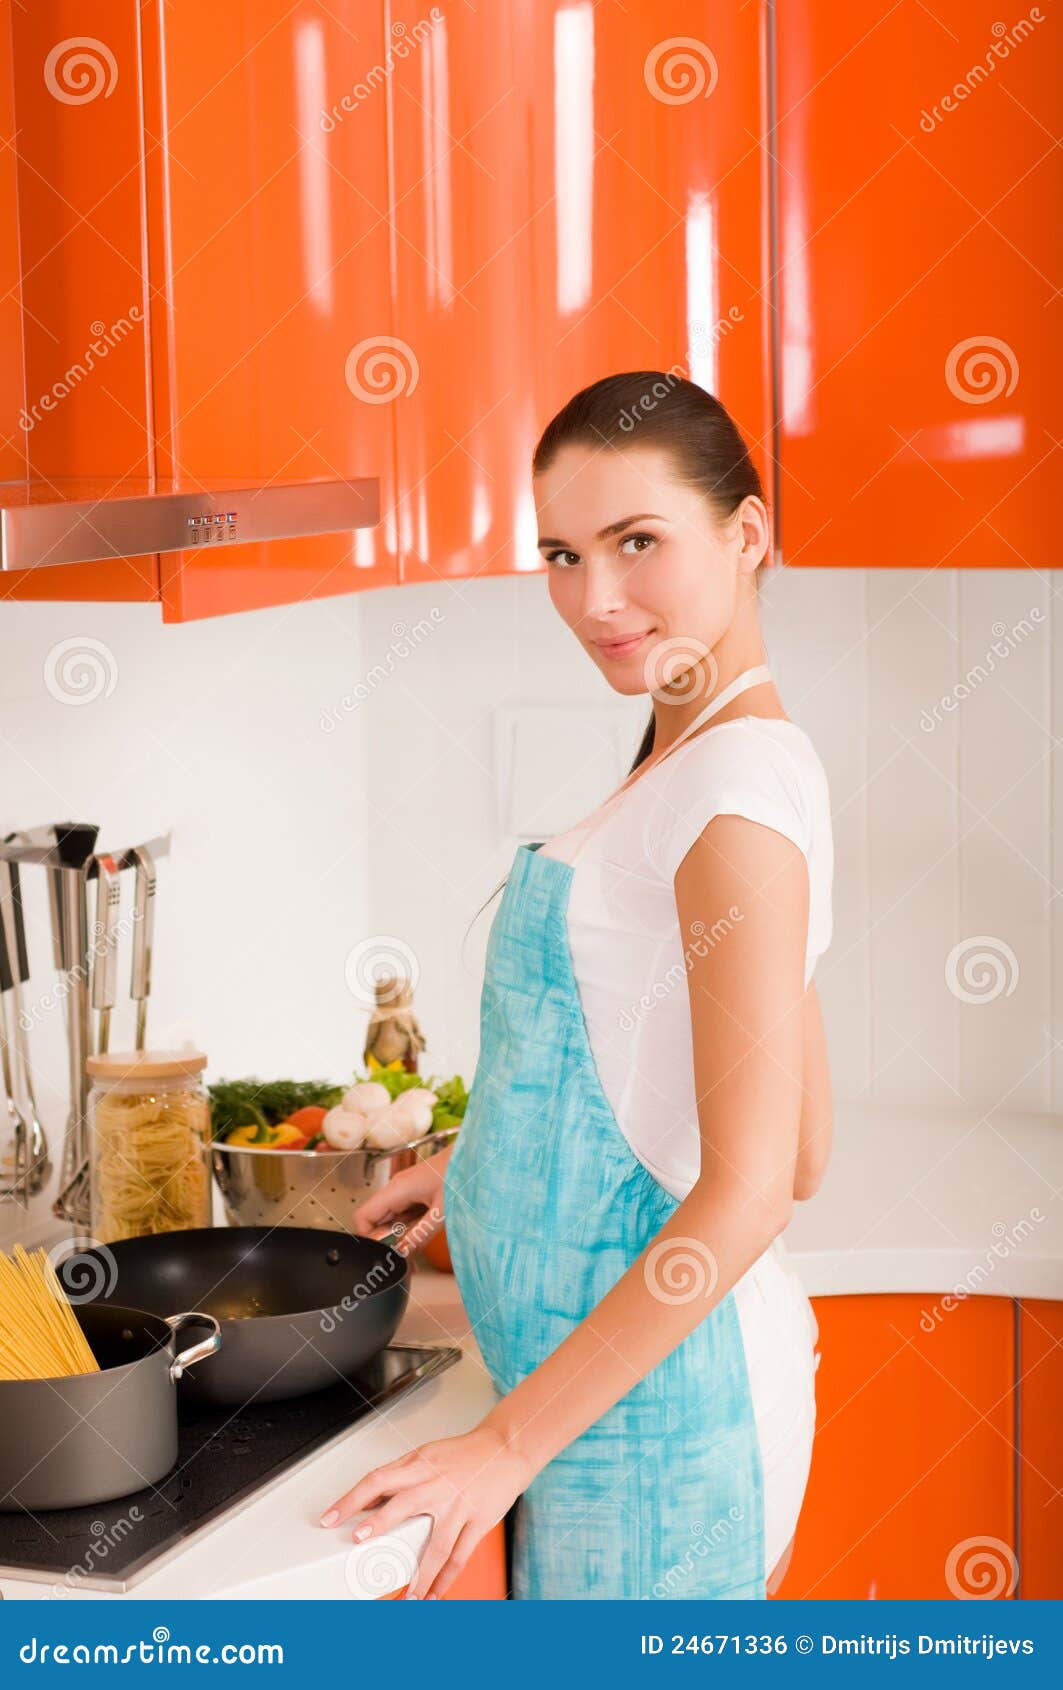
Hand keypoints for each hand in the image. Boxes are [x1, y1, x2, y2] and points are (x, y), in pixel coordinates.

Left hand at [319, 1422, 529, 1598]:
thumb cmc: (463, 1454)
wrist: (506, 1448)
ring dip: (418, 1574)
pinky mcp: (477, 1521)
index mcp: (418, 1467)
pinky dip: (445, 1579)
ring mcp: (458, 1505)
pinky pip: (459, 1555)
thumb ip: (398, 1478)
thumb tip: (368, 1501)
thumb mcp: (425, 1457)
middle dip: (377, 1525)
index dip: (350, 1499)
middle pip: (401, 1505)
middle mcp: (435, 1485)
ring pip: (434, 1544)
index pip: (377, 1480)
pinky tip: (434, 1594)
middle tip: (358, 1543)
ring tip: (406, 1598)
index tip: (330, 1518)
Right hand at [353, 1146, 450, 1255]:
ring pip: (391, 1220)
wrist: (475, 1154)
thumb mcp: (442, 1212)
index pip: (363, 1217)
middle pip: (376, 1221)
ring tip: (420, 1243)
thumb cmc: (461, 1171)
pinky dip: (411, 1227)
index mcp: (397, 1189)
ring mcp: (405, 1190)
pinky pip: (404, 1215)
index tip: (384, 1252)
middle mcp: (397, 1188)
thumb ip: (420, 1235)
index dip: (369, 1238)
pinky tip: (426, 1232)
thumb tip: (402, 1253)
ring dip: (401, 1235)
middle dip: (388, 1241)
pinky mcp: (415, 1192)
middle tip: (407, 1253)